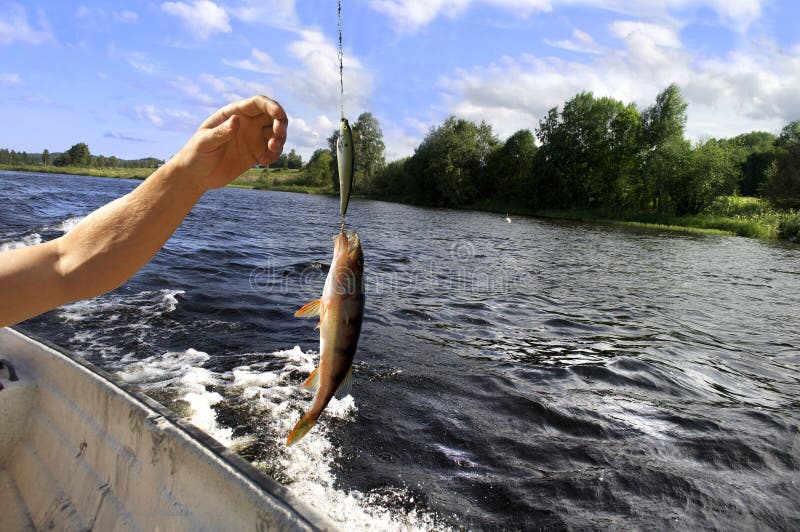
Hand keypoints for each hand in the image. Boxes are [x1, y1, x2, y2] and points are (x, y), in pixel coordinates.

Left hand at [172, 95, 287, 189]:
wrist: (196, 175)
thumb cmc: (195, 154)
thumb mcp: (205, 142)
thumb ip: (221, 132)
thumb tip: (236, 120)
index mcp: (234, 113)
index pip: (258, 103)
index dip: (272, 106)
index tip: (279, 116)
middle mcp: (246, 123)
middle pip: (272, 116)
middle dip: (281, 123)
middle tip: (278, 135)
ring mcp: (252, 139)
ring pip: (275, 134)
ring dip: (280, 141)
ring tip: (271, 151)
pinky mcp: (256, 154)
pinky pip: (272, 151)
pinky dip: (274, 155)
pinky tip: (264, 162)